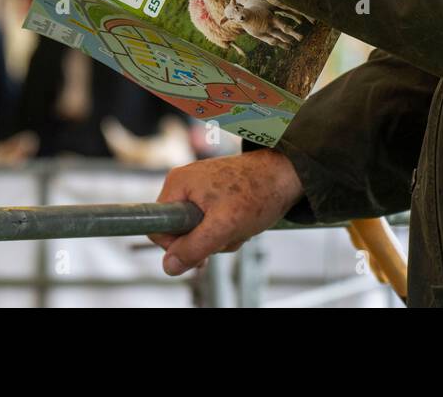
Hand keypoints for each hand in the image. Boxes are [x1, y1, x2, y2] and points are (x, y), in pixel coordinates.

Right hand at [147, 150, 303, 275]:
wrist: (285, 175)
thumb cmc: (257, 192)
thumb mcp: (224, 226)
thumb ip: (194, 247)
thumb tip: (169, 266)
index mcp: (178, 184)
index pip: (157, 227)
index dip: (176, 244)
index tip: (202, 246)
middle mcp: (184, 184)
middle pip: (179, 231)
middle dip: (205, 241)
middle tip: (228, 233)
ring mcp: (198, 190)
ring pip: (197, 231)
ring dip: (219, 238)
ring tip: (240, 225)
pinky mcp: (212, 196)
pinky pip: (210, 224)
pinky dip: (226, 230)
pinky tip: (242, 223)